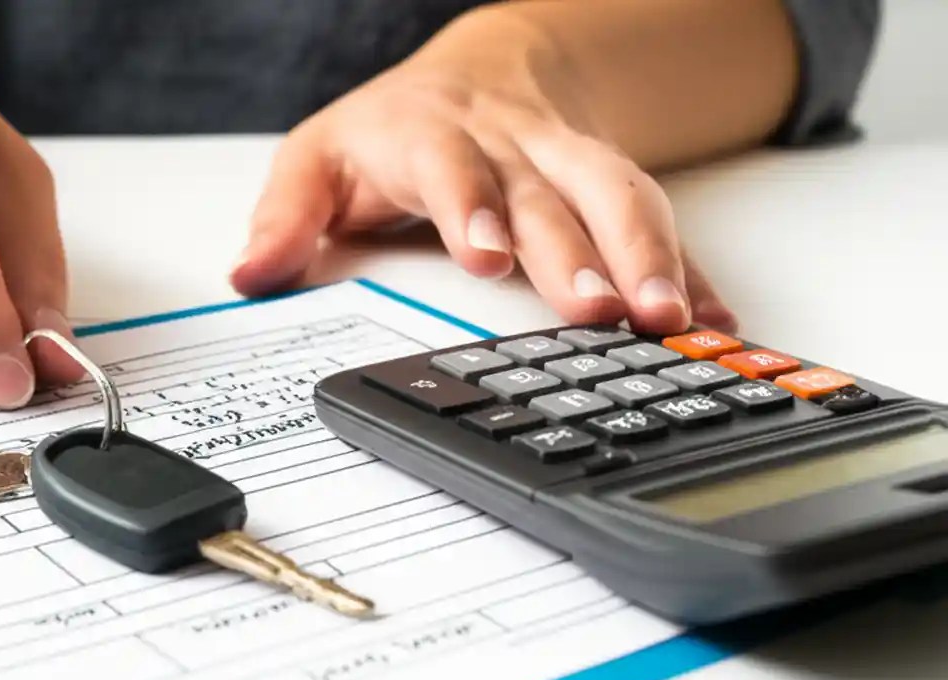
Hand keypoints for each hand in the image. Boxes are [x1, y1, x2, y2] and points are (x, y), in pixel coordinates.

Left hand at [230, 6, 736, 334]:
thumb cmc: (389, 130)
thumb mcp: (318, 160)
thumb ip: (285, 216)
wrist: (477, 74)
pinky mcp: (605, 184)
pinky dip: (692, 270)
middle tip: (603, 312)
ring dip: (652, 256)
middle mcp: (509, 144)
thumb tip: (248, 276)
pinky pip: (655, 222)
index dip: (470, 205)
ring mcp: (566, 161)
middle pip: (551, 190)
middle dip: (581, 250)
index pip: (450, 165)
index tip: (486, 256)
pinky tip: (714, 320)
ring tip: (674, 322)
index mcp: (430, 136)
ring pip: (619, 196)